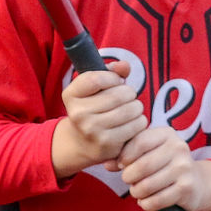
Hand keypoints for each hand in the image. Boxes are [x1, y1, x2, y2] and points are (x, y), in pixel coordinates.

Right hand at [53, 61, 147, 177]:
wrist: (83, 141)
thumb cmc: (94, 107)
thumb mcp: (96, 87)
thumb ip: (112, 71)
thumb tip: (124, 66)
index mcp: (71, 95)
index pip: (96, 78)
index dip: (113, 77)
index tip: (115, 81)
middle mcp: (78, 114)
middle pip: (119, 94)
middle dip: (129, 92)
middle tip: (126, 97)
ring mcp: (92, 130)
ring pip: (132, 109)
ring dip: (136, 107)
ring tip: (129, 110)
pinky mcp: (107, 144)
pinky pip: (137, 124)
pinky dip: (139, 121)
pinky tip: (130, 123)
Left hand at [113, 126, 210, 210]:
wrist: (195, 182)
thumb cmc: (163, 165)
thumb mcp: (147, 153)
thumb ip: (125, 155)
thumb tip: (106, 164)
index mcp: (167, 134)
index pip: (139, 142)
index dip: (125, 156)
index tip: (122, 164)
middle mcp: (179, 147)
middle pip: (142, 166)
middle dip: (129, 177)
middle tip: (129, 180)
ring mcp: (185, 168)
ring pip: (147, 186)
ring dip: (136, 192)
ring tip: (137, 191)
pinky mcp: (186, 188)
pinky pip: (156, 201)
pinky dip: (145, 204)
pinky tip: (146, 201)